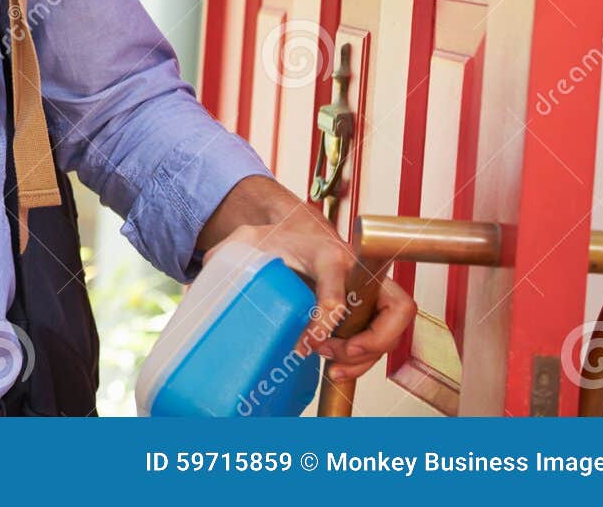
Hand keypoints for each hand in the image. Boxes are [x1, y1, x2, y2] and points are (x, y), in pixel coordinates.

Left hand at [202, 195, 415, 382]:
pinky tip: (336, 369)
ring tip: (330, 365)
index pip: (338, 286)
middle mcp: (358, 272)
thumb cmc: (274, 239)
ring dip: (365, 357)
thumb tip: (207, 275)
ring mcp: (368, 291)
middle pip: (394, 309)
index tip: (308, 343)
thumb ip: (228, 254)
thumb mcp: (249, 241)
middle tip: (331, 354)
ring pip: (391, 329)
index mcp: (328, 254)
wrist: (291, 233)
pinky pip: (380, 337)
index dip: (327, 318)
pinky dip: (364, 359)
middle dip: (371, 341)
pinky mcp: (367, 309)